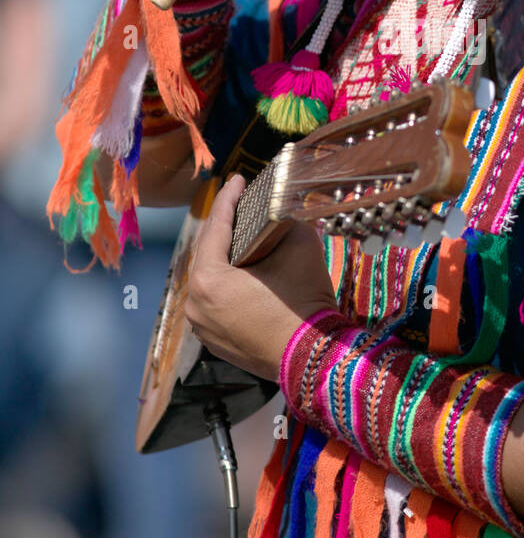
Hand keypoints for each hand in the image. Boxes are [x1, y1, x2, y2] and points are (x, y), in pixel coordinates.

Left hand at [185, 174, 339, 381]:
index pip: (216, 227)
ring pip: (210, 279)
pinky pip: (216, 302)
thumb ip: (283, 223)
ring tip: (241, 235)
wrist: (314, 357)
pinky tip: (244, 272)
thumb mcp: (299, 247)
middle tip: (238, 203)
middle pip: (208, 253)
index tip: (237, 180)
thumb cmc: (303, 302)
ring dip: (224, 256)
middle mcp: (195, 303)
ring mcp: (202, 326)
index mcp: (207, 279)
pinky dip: (228, 283)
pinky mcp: (215, 341)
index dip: (228, 199)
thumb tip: (278, 214)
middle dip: (224, 226)